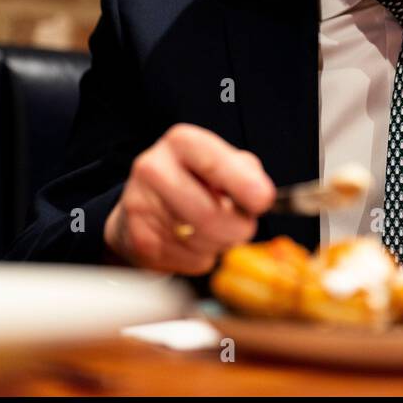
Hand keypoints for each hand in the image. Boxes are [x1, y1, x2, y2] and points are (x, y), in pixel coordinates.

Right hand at [104, 124, 275, 273]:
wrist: (143, 205)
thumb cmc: (195, 180)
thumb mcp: (222, 161)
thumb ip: (246, 172)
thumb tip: (259, 196)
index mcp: (181, 142)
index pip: (215, 164)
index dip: (244, 185)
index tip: (262, 201)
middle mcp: (154, 169)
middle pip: (210, 214)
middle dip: (238, 227)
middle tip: (243, 225)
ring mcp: (141, 206)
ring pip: (203, 242)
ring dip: (221, 243)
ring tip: (213, 229)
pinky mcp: (139, 240)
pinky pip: (190, 260)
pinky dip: (202, 257)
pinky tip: (192, 241)